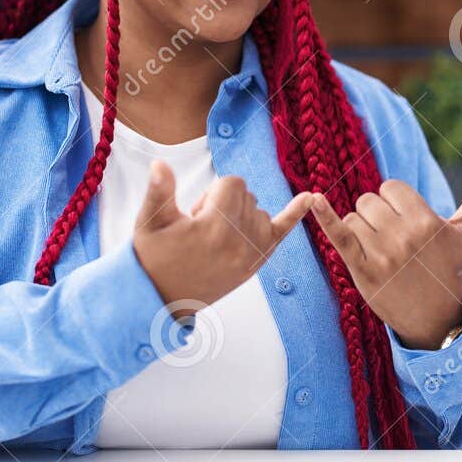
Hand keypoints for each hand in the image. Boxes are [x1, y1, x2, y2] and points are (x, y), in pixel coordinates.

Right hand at [132, 161, 312, 318]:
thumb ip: (159, 191)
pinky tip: (311, 198)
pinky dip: (296, 214)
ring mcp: (251, 254)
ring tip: (215, 236)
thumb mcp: (151, 223)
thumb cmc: (154, 258)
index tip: (196, 214)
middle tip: (202, 226)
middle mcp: (239, 241)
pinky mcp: (255, 263)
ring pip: (259, 210)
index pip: (233, 183)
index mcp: (214, 226)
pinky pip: (282, 232)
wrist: (164, 298)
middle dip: (224, 202)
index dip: (212, 193)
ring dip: (240, 214)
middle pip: (247, 194)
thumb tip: (159, 163)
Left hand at [309, 174, 461, 349]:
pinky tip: (312, 200)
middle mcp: (404, 236)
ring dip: (361, 230)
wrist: (434, 318)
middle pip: (369, 200)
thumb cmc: (447, 270)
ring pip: (354, 217)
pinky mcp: (362, 270)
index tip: (404, 223)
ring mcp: (382, 254)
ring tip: (380, 251)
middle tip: (393, 242)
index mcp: (426, 221)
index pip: (391, 188)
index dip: (394, 202)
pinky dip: (324, 217)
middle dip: (377, 216)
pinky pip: (340, 235)